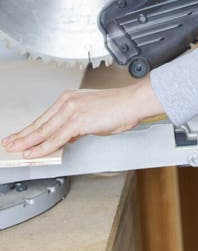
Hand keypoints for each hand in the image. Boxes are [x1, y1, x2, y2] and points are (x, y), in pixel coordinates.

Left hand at [1, 77, 162, 159]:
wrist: (132, 103)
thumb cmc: (118, 108)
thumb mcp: (91, 115)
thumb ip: (75, 126)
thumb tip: (65, 138)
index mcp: (70, 98)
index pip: (44, 117)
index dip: (30, 129)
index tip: (19, 136)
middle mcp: (68, 101)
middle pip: (40, 123)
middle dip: (22, 136)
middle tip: (8, 144)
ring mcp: (72, 110)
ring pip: (44, 131)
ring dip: (27, 143)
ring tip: (15, 150)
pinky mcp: (78, 120)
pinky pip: (55, 138)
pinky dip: (42, 147)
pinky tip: (33, 152)